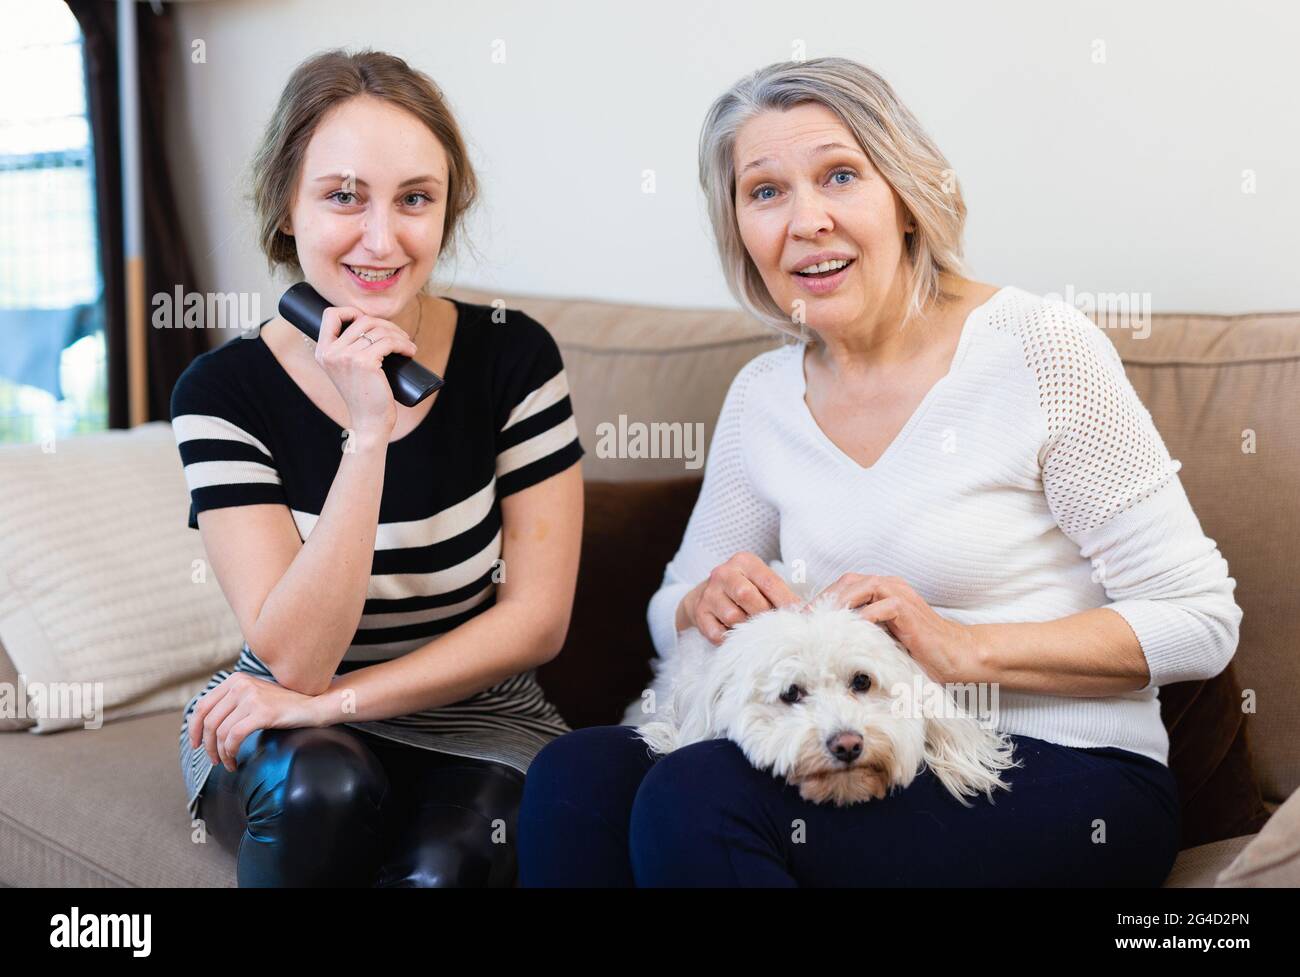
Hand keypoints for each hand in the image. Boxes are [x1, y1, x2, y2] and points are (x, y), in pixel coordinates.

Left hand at [187, 672, 323, 771]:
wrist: (313, 704)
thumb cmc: (284, 704)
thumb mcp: (254, 695)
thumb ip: (232, 702)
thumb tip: (204, 725)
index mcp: (235, 680)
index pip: (202, 705)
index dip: (193, 728)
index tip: (196, 744)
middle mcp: (240, 685)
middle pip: (208, 721)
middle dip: (207, 746)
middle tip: (212, 760)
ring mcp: (251, 697)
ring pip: (220, 732)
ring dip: (220, 753)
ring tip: (227, 763)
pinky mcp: (262, 712)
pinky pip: (234, 737)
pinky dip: (230, 752)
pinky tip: (235, 760)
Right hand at [313, 302, 418, 436]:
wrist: (369, 421)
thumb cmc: (364, 396)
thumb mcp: (347, 370)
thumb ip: (349, 350)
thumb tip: (372, 326)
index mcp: (323, 351)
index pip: (330, 315)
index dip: (352, 311)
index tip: (372, 324)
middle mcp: (331, 352)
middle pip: (362, 319)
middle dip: (386, 324)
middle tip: (400, 337)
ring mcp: (347, 357)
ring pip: (378, 330)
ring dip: (399, 334)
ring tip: (407, 345)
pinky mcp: (365, 363)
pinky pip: (389, 342)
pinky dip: (404, 344)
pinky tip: (410, 351)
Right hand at [680, 552, 801, 645]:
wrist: (708, 594)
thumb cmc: (746, 589)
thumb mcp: (761, 581)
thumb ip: (780, 593)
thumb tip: (806, 612)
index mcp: (744, 561)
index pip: (769, 581)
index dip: (786, 601)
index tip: (800, 616)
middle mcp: (724, 573)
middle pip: (747, 596)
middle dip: (764, 614)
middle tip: (775, 626)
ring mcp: (709, 593)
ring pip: (733, 617)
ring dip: (748, 628)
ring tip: (755, 630)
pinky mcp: (699, 613)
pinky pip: (718, 633)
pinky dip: (731, 639)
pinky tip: (737, 636)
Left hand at [808, 573, 982, 684]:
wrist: (954, 655)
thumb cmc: (918, 651)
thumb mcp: (881, 638)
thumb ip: (859, 630)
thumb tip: (825, 639)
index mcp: (882, 590)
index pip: (843, 586)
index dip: (822, 599)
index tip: (802, 618)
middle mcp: (889, 586)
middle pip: (846, 582)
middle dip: (824, 599)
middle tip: (805, 620)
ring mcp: (898, 594)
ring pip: (859, 588)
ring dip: (837, 604)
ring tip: (819, 622)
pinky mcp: (906, 608)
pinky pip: (879, 607)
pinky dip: (861, 618)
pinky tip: (846, 632)